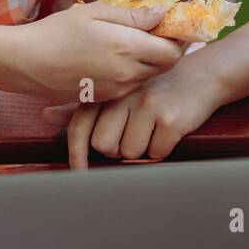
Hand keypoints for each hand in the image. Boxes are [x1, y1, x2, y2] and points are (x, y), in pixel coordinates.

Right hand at [5, 1, 185, 100]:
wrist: (25, 63)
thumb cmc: (57, 31)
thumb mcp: (95, 13)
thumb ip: (133, 15)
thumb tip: (164, 13)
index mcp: (127, 48)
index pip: (173, 50)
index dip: (178, 37)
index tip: (173, 24)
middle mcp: (127, 74)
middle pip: (166, 65)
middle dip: (168, 48)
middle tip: (159, 31)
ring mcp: (117, 89)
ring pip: (150, 76)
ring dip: (152, 60)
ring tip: (136, 41)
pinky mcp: (105, 98)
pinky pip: (132, 85)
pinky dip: (135, 71)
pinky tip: (118, 57)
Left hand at [41, 55, 227, 168]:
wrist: (203, 76)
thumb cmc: (156, 88)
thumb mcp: (119, 91)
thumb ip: (83, 106)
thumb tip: (45, 115)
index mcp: (109, 89)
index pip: (81, 125)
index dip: (76, 153)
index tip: (78, 172)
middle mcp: (125, 95)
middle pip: (104, 145)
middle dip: (118, 149)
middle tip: (136, 134)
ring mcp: (148, 105)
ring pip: (130, 152)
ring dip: (142, 149)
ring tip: (154, 128)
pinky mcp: (170, 119)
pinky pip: (155, 153)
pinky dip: (162, 149)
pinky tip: (169, 130)